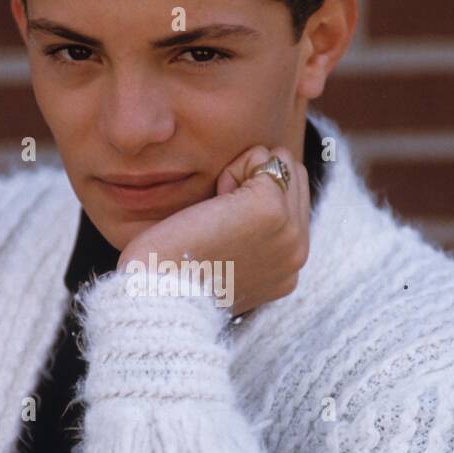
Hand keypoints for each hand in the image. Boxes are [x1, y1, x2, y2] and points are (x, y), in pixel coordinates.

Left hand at [118, 144, 310, 316]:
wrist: (156, 294)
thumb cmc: (172, 276)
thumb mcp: (225, 262)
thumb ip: (253, 239)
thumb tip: (249, 199)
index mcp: (289, 269)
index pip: (293, 201)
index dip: (252, 198)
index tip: (220, 230)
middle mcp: (298, 253)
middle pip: (294, 177)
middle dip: (255, 181)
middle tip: (218, 218)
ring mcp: (290, 231)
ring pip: (282, 162)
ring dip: (246, 176)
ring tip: (217, 214)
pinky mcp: (271, 209)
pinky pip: (261, 158)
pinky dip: (231, 171)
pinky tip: (211, 207)